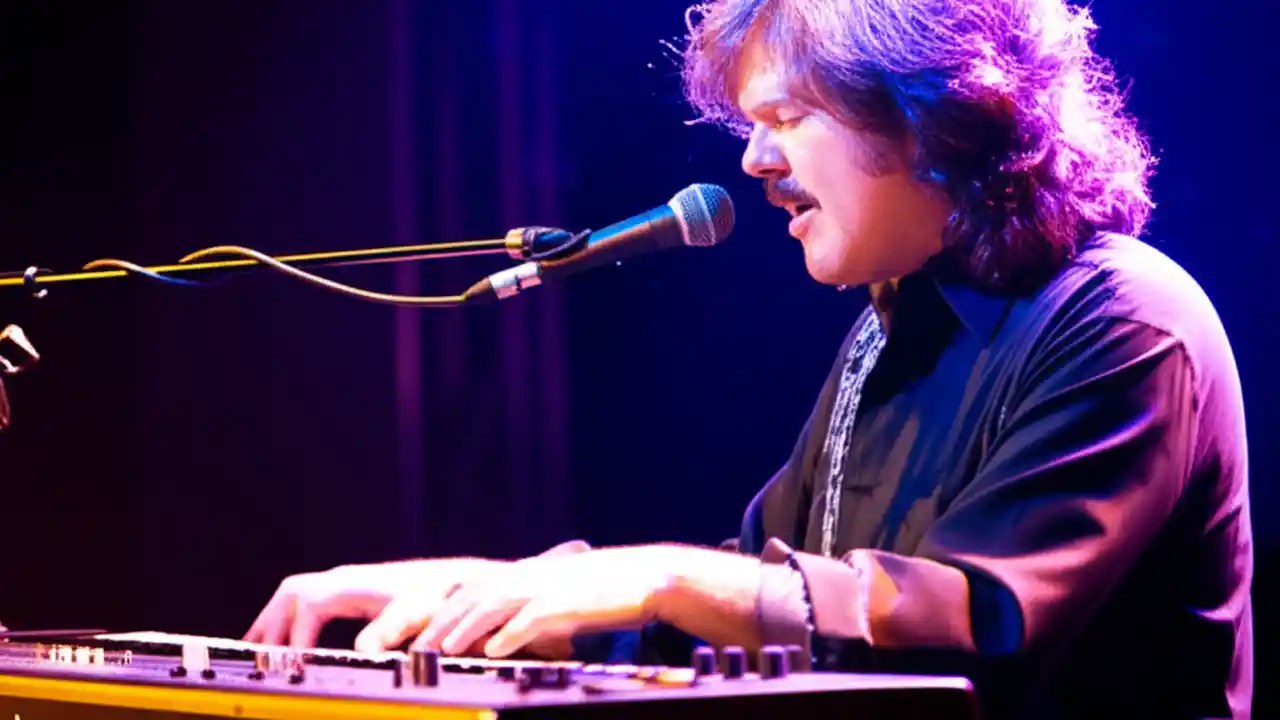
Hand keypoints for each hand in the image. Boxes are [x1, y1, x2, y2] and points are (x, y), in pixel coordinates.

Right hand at [242, 558, 500, 649]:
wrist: (450, 579)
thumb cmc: (434, 597)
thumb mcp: (415, 615)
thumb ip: (389, 632)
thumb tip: (363, 652)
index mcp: (353, 585)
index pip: (310, 606)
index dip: (297, 636)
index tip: (293, 664)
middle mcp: (342, 579)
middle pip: (291, 596)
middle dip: (272, 628)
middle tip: (263, 663)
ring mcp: (341, 583)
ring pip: (292, 596)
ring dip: (271, 621)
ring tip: (254, 652)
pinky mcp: (345, 592)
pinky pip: (302, 602)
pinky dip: (284, 619)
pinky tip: (280, 641)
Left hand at [414, 545, 685, 657]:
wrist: (647, 577)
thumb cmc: (605, 591)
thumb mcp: (558, 598)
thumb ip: (528, 613)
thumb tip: (499, 638)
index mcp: (523, 576)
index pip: (471, 592)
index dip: (441, 612)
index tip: (415, 632)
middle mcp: (527, 577)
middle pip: (472, 598)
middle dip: (439, 622)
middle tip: (411, 645)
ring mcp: (545, 588)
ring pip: (493, 605)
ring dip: (464, 628)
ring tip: (441, 649)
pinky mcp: (566, 603)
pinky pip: (531, 619)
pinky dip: (509, 634)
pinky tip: (493, 650)